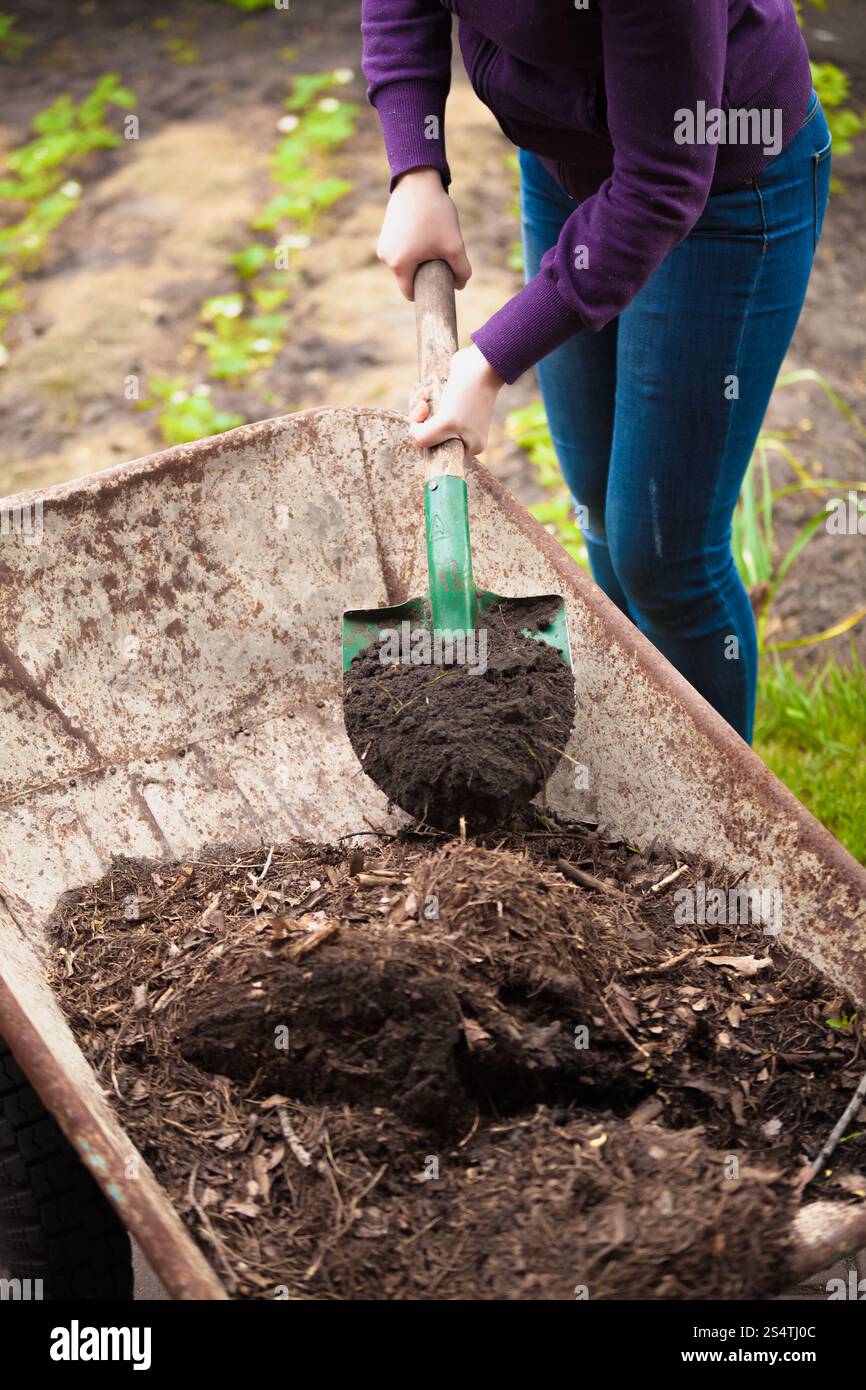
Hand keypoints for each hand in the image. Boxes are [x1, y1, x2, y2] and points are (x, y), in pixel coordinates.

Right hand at [377, 168, 471, 299]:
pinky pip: (400, 249)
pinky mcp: (385, 232)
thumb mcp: (454, 245)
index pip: (411, 293)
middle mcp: (385, 257)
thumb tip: (459, 285)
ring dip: (418, 258)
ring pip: (405, 262)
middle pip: (408, 277)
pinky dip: (412, 246)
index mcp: (398, 265)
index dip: (427, 292)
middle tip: (440, 256)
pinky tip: (423, 231)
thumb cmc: (435, 214)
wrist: (418, 180)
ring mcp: (383, 244)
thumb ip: (461, 271)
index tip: (440, 284)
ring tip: (431, 240)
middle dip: (424, 272)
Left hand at [408, 345, 504, 458]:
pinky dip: (421, 398)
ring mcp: (457, 420)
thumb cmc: (466, 395)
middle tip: (423, 404)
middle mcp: (464, 436)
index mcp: (468, 447)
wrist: (478, 364)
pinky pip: (428, 407)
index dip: (422, 439)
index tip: (421, 424)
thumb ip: (426, 438)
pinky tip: (419, 387)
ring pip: (425, 420)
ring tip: (422, 393)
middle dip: (418, 420)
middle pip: (428, 436)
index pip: (435, 453)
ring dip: (417, 406)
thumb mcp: (445, 423)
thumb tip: (415, 437)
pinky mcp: (450, 404)